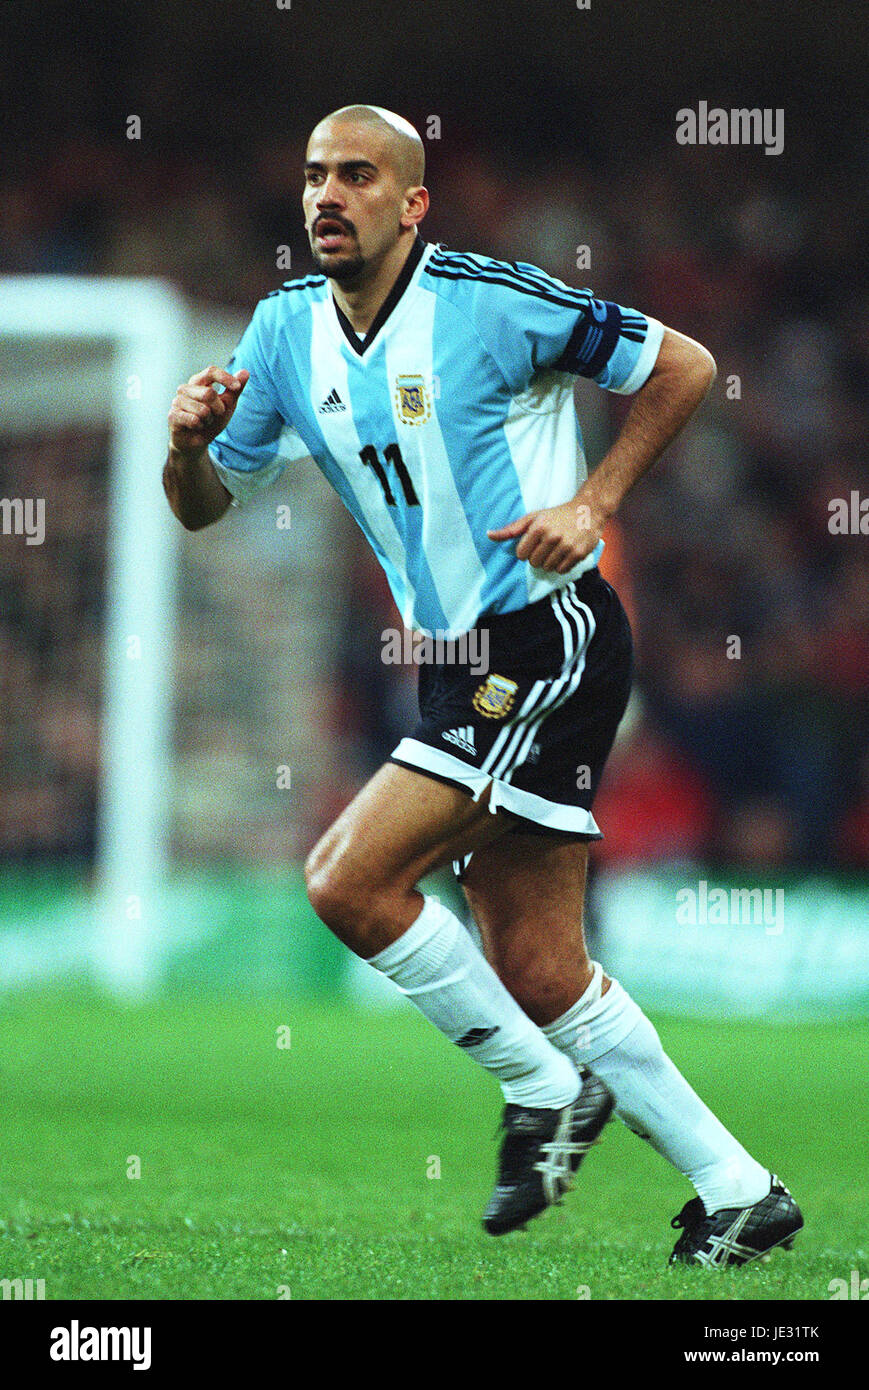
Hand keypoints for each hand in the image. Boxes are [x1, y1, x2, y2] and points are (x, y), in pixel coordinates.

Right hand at [168, 366, 248, 455]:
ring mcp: (177, 401)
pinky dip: (199, 427)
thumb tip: (246, 372)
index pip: (211, 371)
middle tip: (214, 416)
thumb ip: (235, 391)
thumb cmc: (211, 421)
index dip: (225, 378)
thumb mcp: (227, 406)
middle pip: (209, 393)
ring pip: (203, 410)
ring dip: (208, 420)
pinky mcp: (173, 415)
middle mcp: (185, 388)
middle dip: (218, 409)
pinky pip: (193, 420)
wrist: (196, 442)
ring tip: (203, 422)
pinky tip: (195, 427)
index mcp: (198, 382)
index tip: (237, 387)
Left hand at [487, 494, 606, 572]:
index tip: (533, 544)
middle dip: (537, 557)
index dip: (525, 551)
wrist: (588, 510)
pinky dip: (561, 565)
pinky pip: (561, 570)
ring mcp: (567, 546)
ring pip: (547, 568)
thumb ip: (511, 529)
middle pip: (534, 562)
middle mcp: (552, 536)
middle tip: (546, 547)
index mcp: (539, 527)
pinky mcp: (578, 553)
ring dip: (549, 562)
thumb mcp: (533, 517)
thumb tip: (489, 535)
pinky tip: (565, 554)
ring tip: (555, 550)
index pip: (521, 554)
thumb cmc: (557, 515)